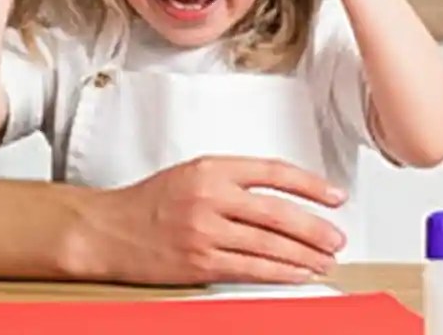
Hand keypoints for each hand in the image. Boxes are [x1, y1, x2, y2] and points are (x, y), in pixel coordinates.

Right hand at [70, 157, 347, 284]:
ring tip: (325, 259)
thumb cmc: (146, 203)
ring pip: (270, 244)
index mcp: (208, 169)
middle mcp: (208, 197)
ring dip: (305, 255)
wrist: (106, 230)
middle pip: (278, 213)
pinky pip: (251, 268)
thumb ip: (230, 181)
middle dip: (315, 228)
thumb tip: (281, 198)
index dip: (310, 186)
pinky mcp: (199, 262)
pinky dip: (281, 272)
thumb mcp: (188, 174)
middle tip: (336, 237)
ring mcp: (204, 231)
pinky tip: (298, 274)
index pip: (273, 172)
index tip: (333, 196)